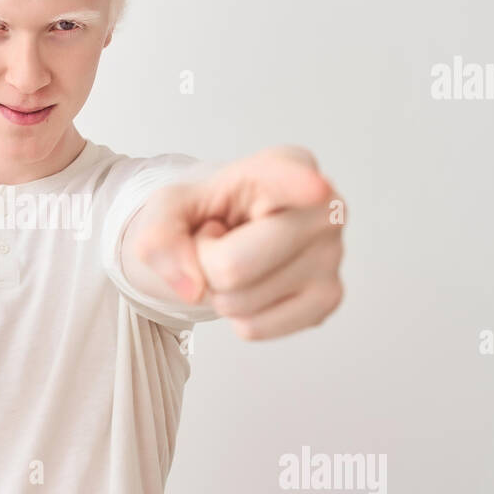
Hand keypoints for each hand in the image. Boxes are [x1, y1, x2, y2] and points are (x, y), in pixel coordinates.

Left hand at [130, 145, 344, 339]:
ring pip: (240, 303)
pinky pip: (254, 328)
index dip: (300, 186)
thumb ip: (160, 233)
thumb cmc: (211, 210)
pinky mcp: (328, 299)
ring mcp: (333, 257)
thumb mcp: (170, 206)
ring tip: (236, 256)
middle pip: (232, 266)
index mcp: (287, 166)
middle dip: (204, 263)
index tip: (316, 188)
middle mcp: (324, 210)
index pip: (291, 181)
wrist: (233, 236)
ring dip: (219, 290)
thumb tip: (194, 288)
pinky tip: (253, 282)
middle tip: (217, 238)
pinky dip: (237, 315)